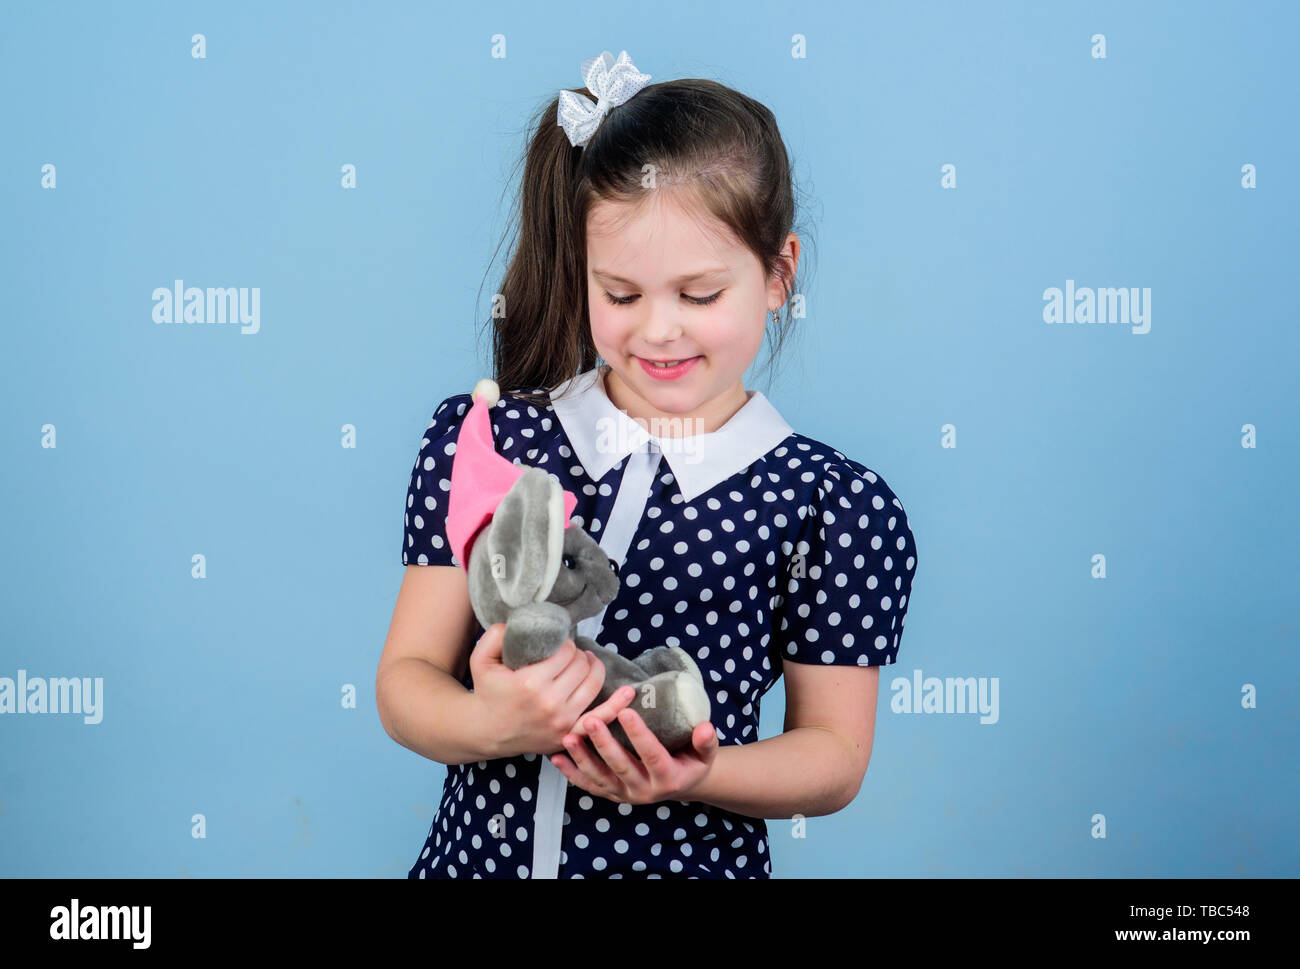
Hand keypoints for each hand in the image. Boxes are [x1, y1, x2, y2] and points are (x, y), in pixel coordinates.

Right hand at [467, 622, 635, 758]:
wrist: (485, 731)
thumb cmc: (486, 692)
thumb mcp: (481, 659)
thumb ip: (496, 635)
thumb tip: (516, 621)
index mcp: (530, 683)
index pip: (565, 652)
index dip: (564, 643)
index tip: (557, 644)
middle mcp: (550, 703)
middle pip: (581, 665)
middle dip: (577, 654)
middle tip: (567, 654)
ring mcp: (563, 721)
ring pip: (593, 683)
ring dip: (593, 667)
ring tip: (585, 662)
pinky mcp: (569, 734)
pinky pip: (600, 719)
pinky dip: (617, 705)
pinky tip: (629, 692)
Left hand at [550, 707, 718, 804]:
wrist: (681, 784)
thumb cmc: (691, 761)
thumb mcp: (704, 753)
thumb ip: (706, 741)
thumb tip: (705, 727)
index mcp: (667, 777)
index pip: (652, 754)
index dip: (639, 734)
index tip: (625, 711)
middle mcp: (644, 790)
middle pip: (621, 766)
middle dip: (604, 743)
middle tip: (590, 720)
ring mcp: (625, 794)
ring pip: (600, 777)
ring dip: (582, 758)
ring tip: (568, 738)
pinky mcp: (611, 794)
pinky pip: (589, 785)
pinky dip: (571, 773)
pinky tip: (556, 758)